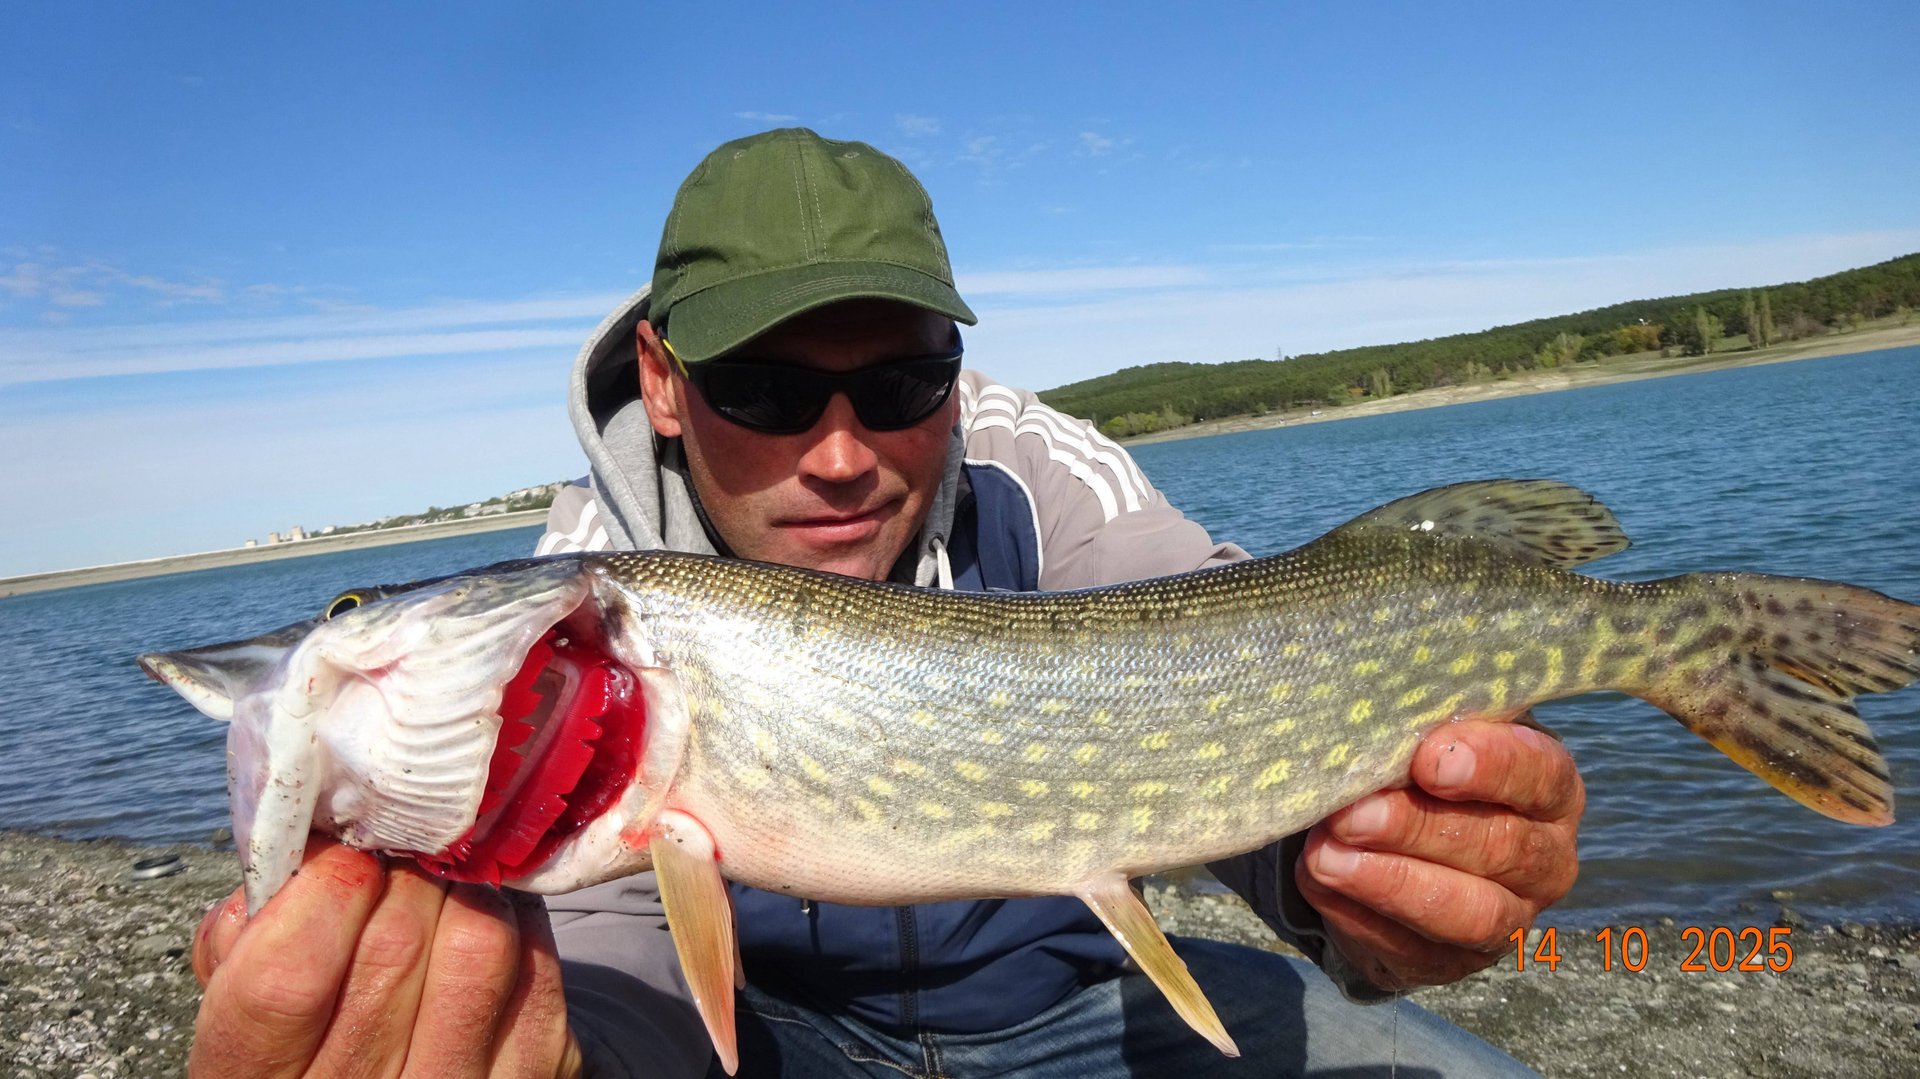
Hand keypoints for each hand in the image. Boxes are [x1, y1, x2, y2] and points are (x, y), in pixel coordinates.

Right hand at [189, 837, 582, 1077]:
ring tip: (444, 887)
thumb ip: (249, 935)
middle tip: (400, 858)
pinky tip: (488, 922)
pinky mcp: (534, 1072)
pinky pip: (536, 960)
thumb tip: (309, 849)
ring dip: (464, 890)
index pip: (287, 980)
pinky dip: (516, 918)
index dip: (322, 891)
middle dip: (402, 874)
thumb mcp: (250, 1001)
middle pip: (395, 945)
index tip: (341, 856)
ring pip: (479, 940)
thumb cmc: (317, 1031)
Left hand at [1295, 717, 1583, 990]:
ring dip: (1390, 883)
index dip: (1490, 767)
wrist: (1397, 840)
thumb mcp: (1428, 737)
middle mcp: (1544, 860)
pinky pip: (1413, 950)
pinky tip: (1319, 883)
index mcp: (1550, 790)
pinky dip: (1359, 916)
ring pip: (1468, 912)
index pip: (1540, 774)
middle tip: (1353, 814)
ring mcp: (1507, 919)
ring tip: (1325, 856)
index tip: (1428, 760)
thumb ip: (1417, 730)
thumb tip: (1372, 730)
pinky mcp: (1453, 962)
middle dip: (1417, 828)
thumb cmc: (1419, 770)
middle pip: (1500, 846)